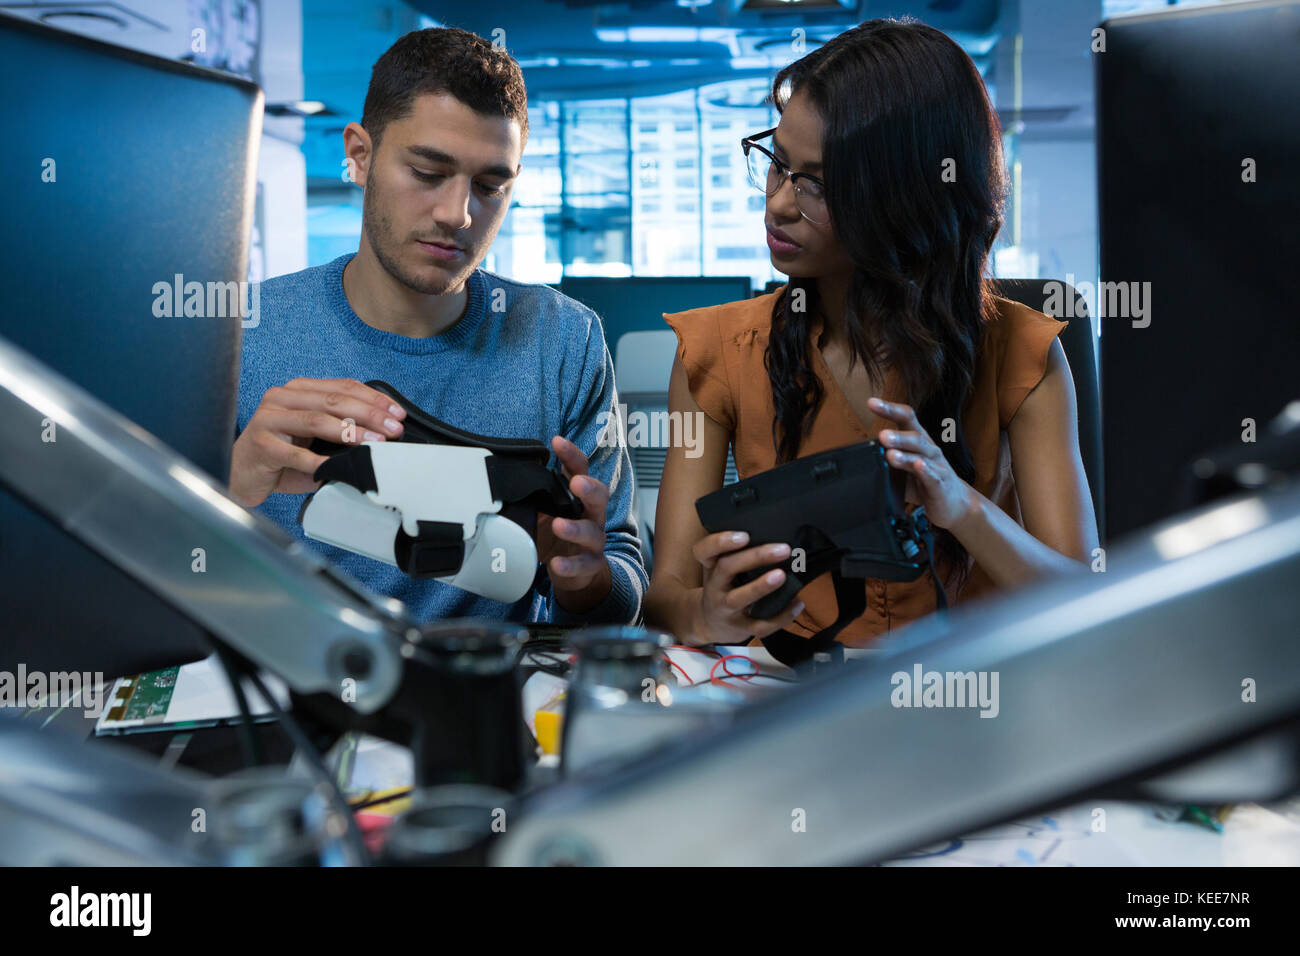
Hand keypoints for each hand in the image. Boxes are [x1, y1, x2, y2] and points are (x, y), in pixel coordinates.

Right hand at [229, 378, 405, 507]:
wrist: (241, 473)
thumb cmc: (283, 454)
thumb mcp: (315, 436)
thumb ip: (340, 427)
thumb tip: (382, 433)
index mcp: (299, 390)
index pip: (343, 387)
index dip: (373, 398)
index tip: (398, 413)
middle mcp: (282, 397)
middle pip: (333, 401)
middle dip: (369, 414)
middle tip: (393, 428)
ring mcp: (269, 419)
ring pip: (317, 421)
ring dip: (351, 432)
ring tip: (376, 442)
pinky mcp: (261, 443)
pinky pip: (296, 454)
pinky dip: (319, 461)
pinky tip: (337, 467)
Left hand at [536, 436, 611, 611]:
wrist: (575, 571)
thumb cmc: (558, 533)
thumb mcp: (545, 509)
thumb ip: (535, 493)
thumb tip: (508, 473)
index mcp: (580, 497)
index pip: (580, 470)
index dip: (572, 455)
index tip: (558, 442)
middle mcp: (592, 515)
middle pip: (600, 497)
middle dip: (589, 488)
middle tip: (576, 483)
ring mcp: (594, 540)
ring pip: (592, 532)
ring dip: (576, 528)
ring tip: (559, 525)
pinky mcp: (590, 563)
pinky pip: (583, 564)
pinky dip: (570, 565)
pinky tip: (556, 563)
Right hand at [688, 531, 805, 646]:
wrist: (710, 622)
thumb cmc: (724, 586)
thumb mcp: (721, 567)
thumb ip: (739, 553)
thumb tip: (780, 540)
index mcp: (711, 566)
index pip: (703, 550)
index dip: (721, 542)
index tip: (744, 536)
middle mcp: (715, 586)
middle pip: (727, 567)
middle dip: (756, 556)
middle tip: (783, 549)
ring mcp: (726, 608)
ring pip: (739, 598)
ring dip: (761, 586)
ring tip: (782, 575)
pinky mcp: (739, 628)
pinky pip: (760, 625)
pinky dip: (781, 616)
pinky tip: (797, 604)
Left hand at [869, 397, 974, 528]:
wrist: (954, 502)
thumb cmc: (925, 480)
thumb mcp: (905, 465)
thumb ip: (887, 457)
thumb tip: (863, 451)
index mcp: (918, 440)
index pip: (906, 419)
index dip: (890, 409)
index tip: (872, 402)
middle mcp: (928, 449)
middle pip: (914, 436)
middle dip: (897, 435)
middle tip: (881, 436)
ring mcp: (936, 465)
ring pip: (921, 455)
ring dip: (905, 454)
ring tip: (890, 454)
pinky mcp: (940, 484)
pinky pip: (932, 476)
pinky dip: (925, 470)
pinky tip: (918, 466)